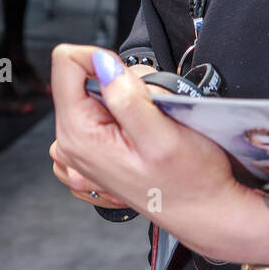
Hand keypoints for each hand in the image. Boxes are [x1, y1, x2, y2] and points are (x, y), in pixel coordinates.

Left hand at [49, 45, 268, 266]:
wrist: (203, 210)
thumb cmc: (189, 181)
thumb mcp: (163, 136)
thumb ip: (128, 97)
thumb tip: (101, 62)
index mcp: (78, 135)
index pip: (66, 62)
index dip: (103, 59)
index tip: (131, 79)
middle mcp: (71, 143)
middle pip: (84, 76)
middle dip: (122, 81)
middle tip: (151, 111)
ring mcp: (81, 149)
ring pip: (97, 90)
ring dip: (128, 96)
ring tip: (152, 125)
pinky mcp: (94, 150)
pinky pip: (103, 109)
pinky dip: (126, 111)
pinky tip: (143, 135)